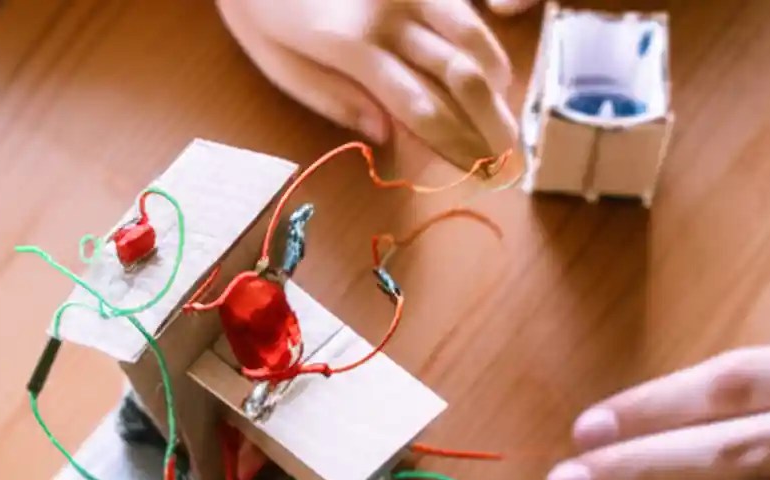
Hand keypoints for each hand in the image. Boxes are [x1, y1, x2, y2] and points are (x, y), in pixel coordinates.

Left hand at [216, 0, 523, 169]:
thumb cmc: (259, 7)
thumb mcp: (277, 62)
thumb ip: (332, 99)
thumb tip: (385, 135)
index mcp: (352, 48)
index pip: (421, 108)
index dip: (457, 144)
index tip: (479, 172)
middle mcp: (390, 14)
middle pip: (459, 76)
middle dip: (491, 120)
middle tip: (510, 155)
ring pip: (471, 33)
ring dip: (495, 76)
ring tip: (504, 109)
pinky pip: (461, 0)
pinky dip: (487, 27)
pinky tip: (495, 53)